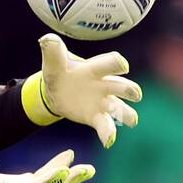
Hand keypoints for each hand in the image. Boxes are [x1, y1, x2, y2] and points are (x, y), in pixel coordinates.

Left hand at [22, 33, 142, 147]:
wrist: (56, 90)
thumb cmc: (59, 72)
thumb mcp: (53, 62)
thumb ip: (53, 52)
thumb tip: (47, 40)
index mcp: (95, 68)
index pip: (110, 63)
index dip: (117, 64)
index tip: (123, 67)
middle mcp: (104, 84)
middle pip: (122, 86)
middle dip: (129, 90)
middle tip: (135, 95)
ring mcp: (103, 102)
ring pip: (120, 108)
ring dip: (126, 114)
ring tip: (131, 121)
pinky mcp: (97, 117)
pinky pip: (106, 126)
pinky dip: (108, 134)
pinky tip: (108, 142)